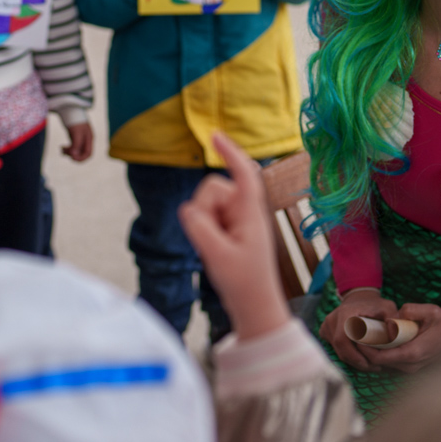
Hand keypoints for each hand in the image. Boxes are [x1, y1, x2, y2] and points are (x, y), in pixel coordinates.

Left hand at [62, 121, 93, 161]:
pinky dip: (67, 149)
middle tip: (65, 153)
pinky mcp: (74, 137)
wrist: (69, 109)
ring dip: (69, 153)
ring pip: (76, 151)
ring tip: (61, 149)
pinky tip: (61, 147)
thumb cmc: (74, 120)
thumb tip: (73, 155)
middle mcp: (86, 139)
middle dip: (74, 156)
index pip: (88, 153)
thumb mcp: (76, 132)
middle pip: (82, 154)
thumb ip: (76, 144)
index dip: (81, 158)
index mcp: (89, 138)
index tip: (72, 157)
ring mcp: (80, 138)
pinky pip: (72, 147)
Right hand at [178, 132, 289, 341]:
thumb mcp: (218, 255)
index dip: (230, 153)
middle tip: (215, 241)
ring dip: (203, 223)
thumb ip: (200, 228)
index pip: (243, 174)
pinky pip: (203, 217)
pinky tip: (213, 249)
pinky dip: (202, 230)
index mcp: (251, 212)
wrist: (253, 305)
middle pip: (211, 188)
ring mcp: (234, 218)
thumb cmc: (243, 282)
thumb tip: (187, 209)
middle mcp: (244, 210)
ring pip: (203, 203)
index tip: (215, 135)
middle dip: (205, 209)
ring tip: (217, 248)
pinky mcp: (226, 228)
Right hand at [318, 287, 400, 370]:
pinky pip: (336, 349)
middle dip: (356, 362)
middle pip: (340, 350)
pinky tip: (361, 358)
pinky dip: (348, 355)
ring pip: (338, 352)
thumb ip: (393, 318)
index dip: (355, 357)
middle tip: (373, 368)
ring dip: (353, 361)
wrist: (360, 297)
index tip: (372, 364)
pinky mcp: (325, 331)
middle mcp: (332, 320)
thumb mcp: (387, 308)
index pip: (343, 342)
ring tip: (370, 365)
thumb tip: (395, 333)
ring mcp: (326, 326)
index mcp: (344, 314)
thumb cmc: (375, 304)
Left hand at [359, 302, 440, 373]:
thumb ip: (408, 312)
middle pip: (380, 362)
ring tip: (366, 335)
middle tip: (357, 333)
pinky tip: (381, 340)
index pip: (380, 357)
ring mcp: (414, 368)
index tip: (357, 336)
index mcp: (413, 353)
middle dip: (367, 350)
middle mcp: (412, 365)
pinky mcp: (416, 366)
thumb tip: (391, 317)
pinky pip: (394, 362)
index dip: (365, 349)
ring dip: (375, 352)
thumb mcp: (430, 311)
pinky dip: (385, 353)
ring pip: (387, 364)